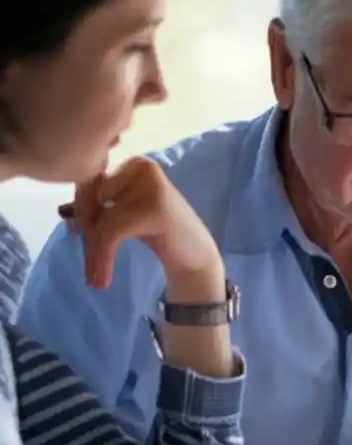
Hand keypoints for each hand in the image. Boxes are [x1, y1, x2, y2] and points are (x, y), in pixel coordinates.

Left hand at [60, 157, 221, 290]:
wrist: (194, 257)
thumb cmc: (157, 233)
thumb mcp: (121, 214)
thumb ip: (95, 207)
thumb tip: (65, 211)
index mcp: (134, 163)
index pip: (89, 182)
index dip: (82, 211)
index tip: (84, 236)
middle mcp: (143, 166)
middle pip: (92, 199)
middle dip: (88, 229)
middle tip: (93, 261)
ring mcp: (152, 186)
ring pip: (101, 218)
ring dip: (94, 251)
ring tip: (96, 277)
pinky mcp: (155, 208)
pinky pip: (112, 232)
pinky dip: (103, 259)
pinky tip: (102, 281)